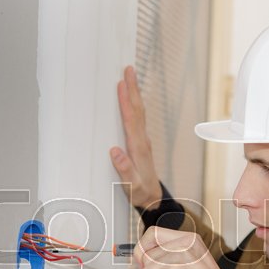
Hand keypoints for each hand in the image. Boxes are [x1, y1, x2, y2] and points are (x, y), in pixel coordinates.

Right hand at [110, 65, 162, 209]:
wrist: (153, 198)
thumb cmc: (140, 192)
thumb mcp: (132, 186)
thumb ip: (124, 169)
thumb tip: (115, 151)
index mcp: (138, 148)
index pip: (131, 120)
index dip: (126, 101)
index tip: (122, 84)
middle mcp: (142, 141)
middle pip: (137, 110)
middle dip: (133, 89)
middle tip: (129, 69)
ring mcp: (143, 141)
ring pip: (139, 112)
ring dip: (134, 94)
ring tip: (129, 77)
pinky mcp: (141, 143)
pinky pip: (137, 119)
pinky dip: (134, 105)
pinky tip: (130, 100)